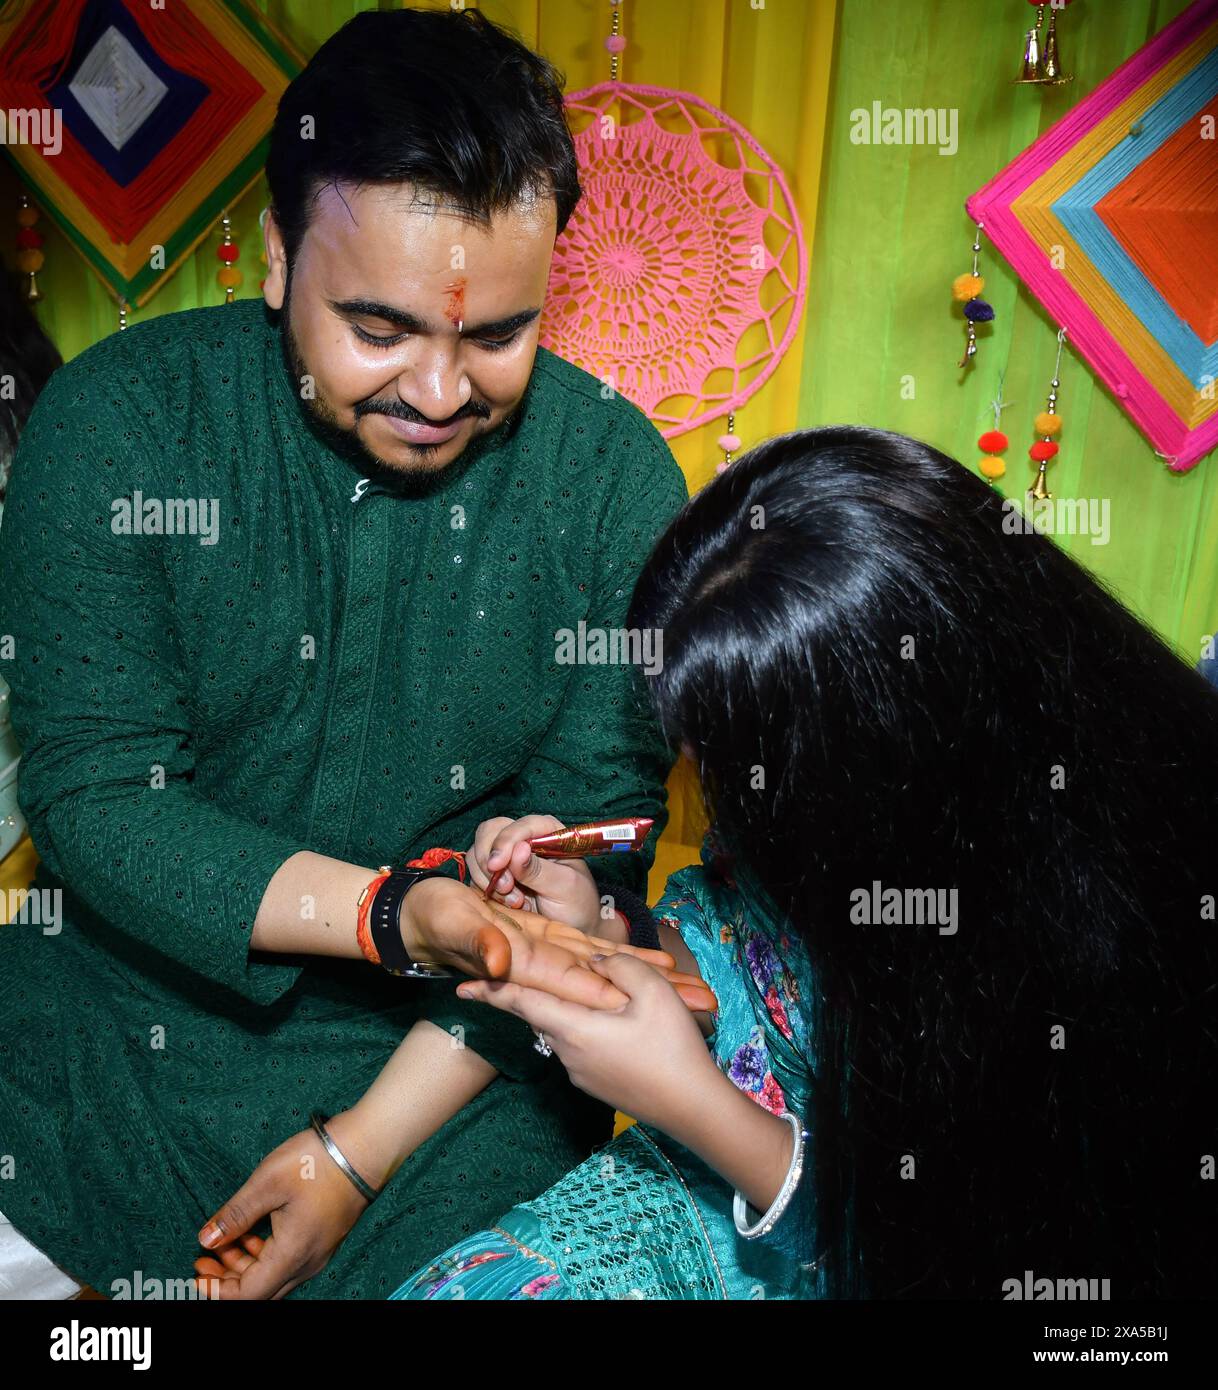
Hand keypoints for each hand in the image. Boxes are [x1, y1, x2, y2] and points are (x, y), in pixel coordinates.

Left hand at [192, 1110, 378, 1299]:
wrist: (367, 1147)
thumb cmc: (318, 1162)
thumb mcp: (267, 1183)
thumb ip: (234, 1215)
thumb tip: (206, 1239)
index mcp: (292, 1255)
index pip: (247, 1295)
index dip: (217, 1290)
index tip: (196, 1271)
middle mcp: (307, 1263)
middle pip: (260, 1290)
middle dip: (227, 1280)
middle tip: (202, 1260)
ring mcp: (319, 1251)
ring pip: (274, 1275)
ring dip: (245, 1265)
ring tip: (223, 1239)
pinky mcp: (324, 1238)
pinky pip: (288, 1260)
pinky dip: (264, 1253)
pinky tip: (252, 1230)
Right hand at [402, 878, 715, 1010]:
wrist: (420, 917)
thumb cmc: (433, 918)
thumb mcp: (451, 925)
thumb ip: (476, 944)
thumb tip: (499, 962)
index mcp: (525, 963)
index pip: (576, 982)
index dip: (622, 992)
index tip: (667, 1003)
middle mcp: (545, 965)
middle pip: (609, 985)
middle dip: (656, 996)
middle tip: (707, 1005)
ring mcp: (551, 956)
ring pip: (612, 972)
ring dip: (654, 982)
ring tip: (701, 992)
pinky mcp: (553, 943)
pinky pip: (598, 955)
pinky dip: (630, 960)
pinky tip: (663, 963)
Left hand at [457, 953, 722, 1134]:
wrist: (695, 1110)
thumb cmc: (673, 1047)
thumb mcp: (653, 990)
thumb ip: (617, 965)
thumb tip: (592, 961)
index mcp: (573, 1028)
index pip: (521, 1003)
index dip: (491, 991)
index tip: (460, 986)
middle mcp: (567, 1054)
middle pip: (542, 1014)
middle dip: (531, 994)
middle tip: (514, 974)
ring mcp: (581, 1074)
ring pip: (565, 1030)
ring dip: (570, 1012)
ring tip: (592, 996)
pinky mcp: (597, 1086)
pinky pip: (582, 1047)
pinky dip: (587, 1029)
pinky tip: (616, 1024)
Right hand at [465, 815, 604, 933]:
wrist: (573, 927)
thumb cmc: (577, 904)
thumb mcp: (565, 886)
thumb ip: (540, 870)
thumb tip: (518, 849)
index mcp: (548, 832)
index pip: (520, 825)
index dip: (505, 841)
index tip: (497, 865)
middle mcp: (524, 839)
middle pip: (490, 831)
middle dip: (491, 859)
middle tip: (506, 887)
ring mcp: (507, 857)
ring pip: (478, 853)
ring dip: (488, 878)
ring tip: (515, 901)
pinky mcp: (495, 875)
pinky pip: (475, 875)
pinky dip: (486, 890)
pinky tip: (509, 904)